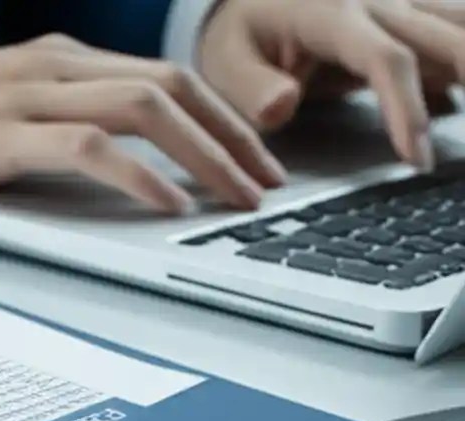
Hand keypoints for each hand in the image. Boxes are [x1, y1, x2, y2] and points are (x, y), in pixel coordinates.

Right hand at [0, 34, 286, 215]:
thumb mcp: (15, 108)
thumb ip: (69, 116)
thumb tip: (135, 155)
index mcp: (62, 59)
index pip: (164, 75)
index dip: (222, 115)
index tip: (255, 157)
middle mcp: (54, 67)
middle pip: (169, 84)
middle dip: (231, 133)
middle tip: (266, 181)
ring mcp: (30, 96)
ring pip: (144, 107)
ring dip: (203, 154)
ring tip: (234, 196)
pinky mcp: (5, 134)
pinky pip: (90, 148)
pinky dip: (139, 176)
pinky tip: (167, 204)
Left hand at [199, 0, 464, 171]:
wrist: (254, 3)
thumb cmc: (241, 36)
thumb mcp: (227, 64)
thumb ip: (253, 89)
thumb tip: (281, 106)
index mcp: (332, 14)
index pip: (387, 60)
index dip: (408, 109)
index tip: (417, 159)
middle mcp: (379, 2)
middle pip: (449, 36)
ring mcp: (402, 7)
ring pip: (461, 26)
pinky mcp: (414, 19)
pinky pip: (457, 34)